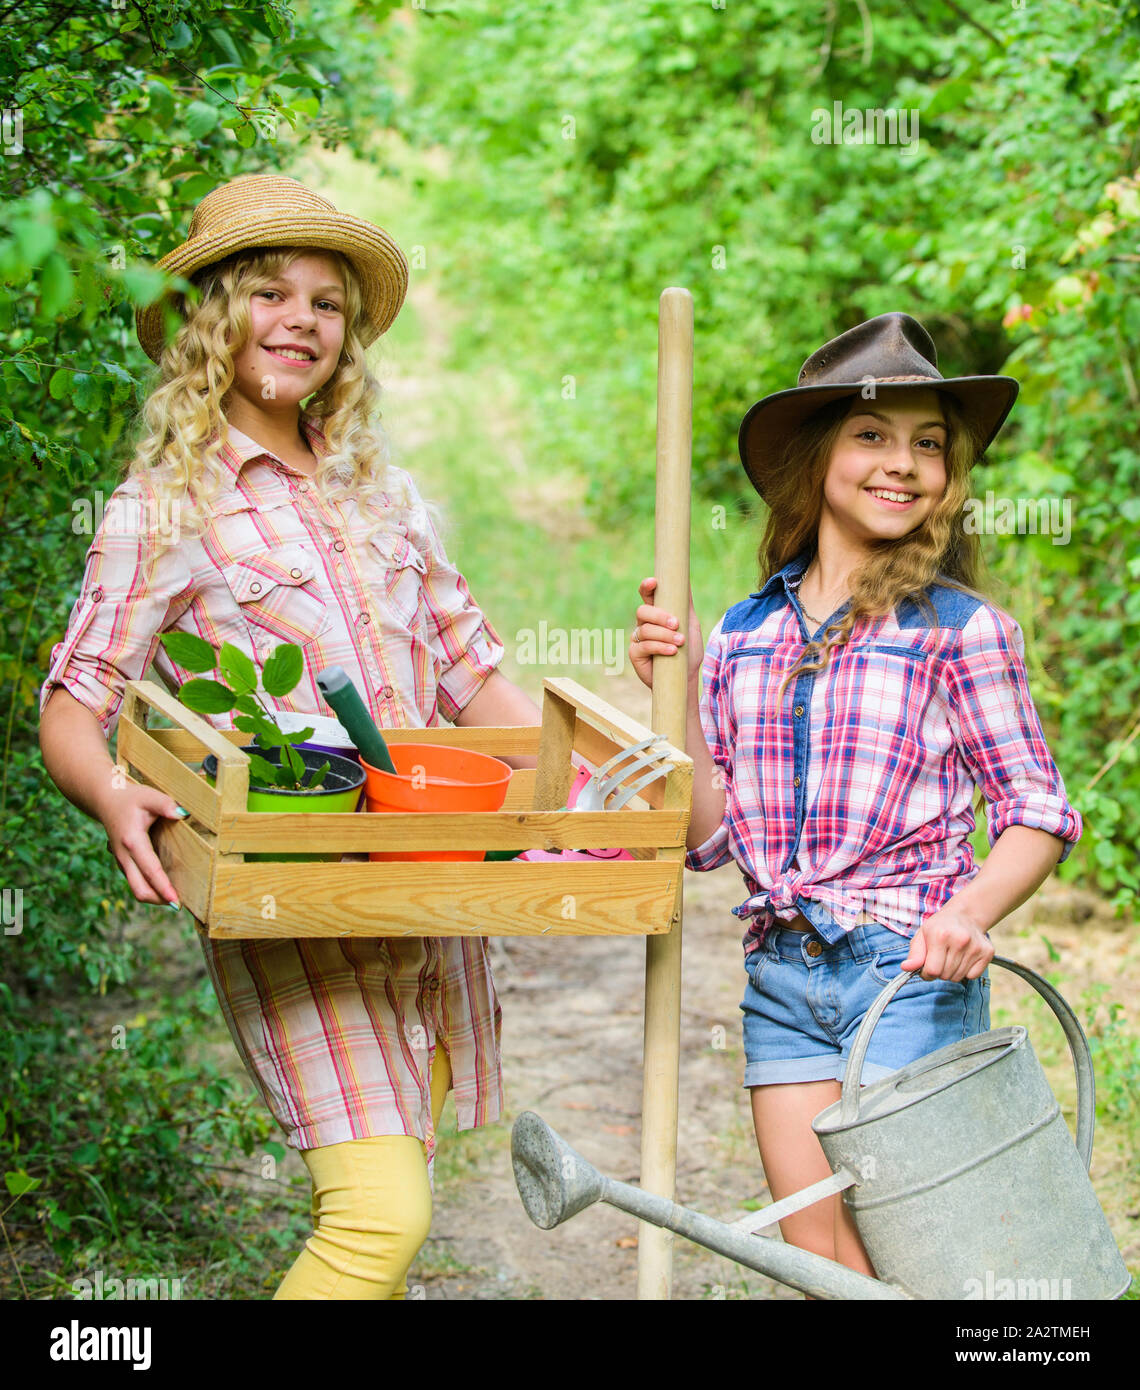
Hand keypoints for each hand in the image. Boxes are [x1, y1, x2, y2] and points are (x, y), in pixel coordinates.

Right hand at [99, 781, 185, 907]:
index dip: (163, 888)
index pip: (150, 870)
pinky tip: (165, 888)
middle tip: (178, 905)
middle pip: (139, 889)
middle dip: (159, 900)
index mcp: (132, 842)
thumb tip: (183, 814)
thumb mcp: (149, 796)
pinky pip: (136, 882)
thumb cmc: (130, 799)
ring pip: (136, 888)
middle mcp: (124, 856)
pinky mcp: (124, 864)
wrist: (105, 800)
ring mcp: (122, 862)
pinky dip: (150, 888)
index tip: (176, 901)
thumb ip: (166, 805)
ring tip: (174, 899)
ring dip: (155, 896)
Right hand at [631, 577, 703, 689]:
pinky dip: (660, 647)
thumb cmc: (688, 650)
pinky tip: (672, 651)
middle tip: (676, 623)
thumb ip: (686, 604)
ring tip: (680, 641)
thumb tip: (686, 581)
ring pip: (645, 630)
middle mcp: (644, 624)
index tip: (653, 582)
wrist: (687, 676)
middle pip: (642, 611)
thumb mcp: (691, 624)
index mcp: (656, 614)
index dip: (646, 587)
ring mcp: (638, 639)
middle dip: (659, 616)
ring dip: (664, 635)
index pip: (647, 596)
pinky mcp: (635, 654)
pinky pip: (644, 646)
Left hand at [901, 904, 993, 981]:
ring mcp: (975, 947)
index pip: (933, 970)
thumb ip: (915, 954)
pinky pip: (973, 976)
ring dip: (952, 972)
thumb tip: (906, 968)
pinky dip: (966, 972)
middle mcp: (960, 940)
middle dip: (939, 972)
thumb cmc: (940, 927)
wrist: (966, 915)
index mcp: (940, 935)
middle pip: (945, 975)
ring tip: (951, 956)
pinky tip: (963, 958)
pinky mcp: (987, 952)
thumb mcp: (922, 935)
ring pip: (958, 977)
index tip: (927, 967)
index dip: (927, 973)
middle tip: (940, 958)